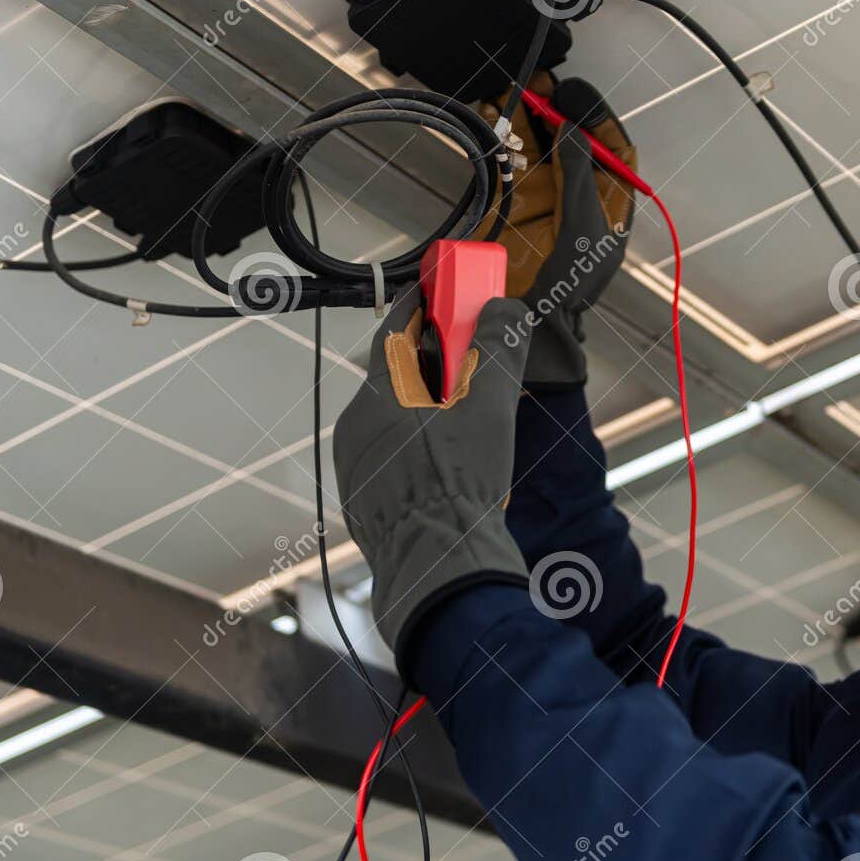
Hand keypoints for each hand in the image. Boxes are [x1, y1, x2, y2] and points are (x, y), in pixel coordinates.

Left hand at [333, 285, 532, 677]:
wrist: (436, 573)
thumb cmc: (458, 485)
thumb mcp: (489, 407)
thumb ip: (497, 350)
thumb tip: (503, 307)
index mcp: (377, 396)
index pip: (396, 328)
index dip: (426, 302)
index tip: (449, 287)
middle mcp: (356, 429)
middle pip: (398, 376)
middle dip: (435, 360)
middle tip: (476, 355)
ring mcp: (358, 472)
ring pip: (396, 422)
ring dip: (431, 410)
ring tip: (473, 419)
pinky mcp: (369, 508)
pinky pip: (395, 462)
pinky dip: (424, 450)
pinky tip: (455, 466)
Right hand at [478, 75, 635, 388]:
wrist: (531, 318)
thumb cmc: (571, 280)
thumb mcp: (584, 223)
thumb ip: (577, 173)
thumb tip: (572, 128)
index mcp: (609, 201)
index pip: (611, 148)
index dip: (597, 118)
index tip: (577, 95)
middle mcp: (577, 193)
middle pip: (571, 138)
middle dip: (556, 108)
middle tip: (540, 84)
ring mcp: (543, 196)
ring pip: (537, 143)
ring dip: (525, 114)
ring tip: (515, 86)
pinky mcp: (510, 202)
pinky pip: (506, 160)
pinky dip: (499, 134)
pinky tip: (492, 109)